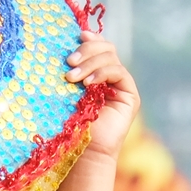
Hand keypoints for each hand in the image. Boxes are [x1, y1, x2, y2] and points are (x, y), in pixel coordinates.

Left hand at [57, 33, 140, 190]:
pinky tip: (88, 83)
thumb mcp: (64, 95)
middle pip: (105, 48)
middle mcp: (110, 78)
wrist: (82, 155)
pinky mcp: (130, 95)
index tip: (75, 35)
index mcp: (94, 74)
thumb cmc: (68, 129)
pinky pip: (118, 72)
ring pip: (111, 57)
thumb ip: (68, 74)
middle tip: (68, 61)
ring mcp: (121, 85)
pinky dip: (102, 73)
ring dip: (90, 62)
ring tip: (71, 77)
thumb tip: (60, 50)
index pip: (96, 48)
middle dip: (87, 50)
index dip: (88, 39)